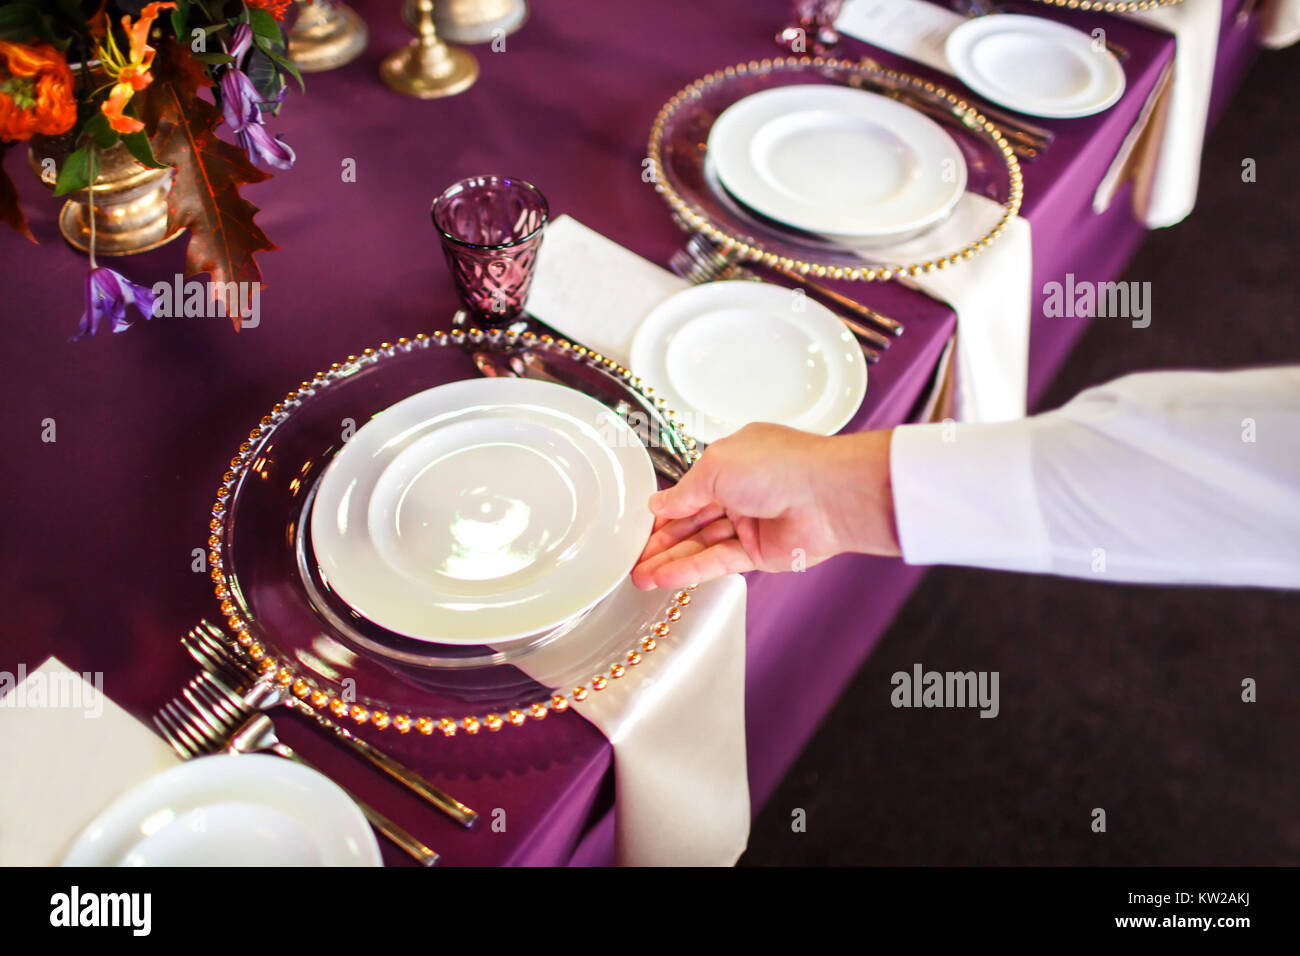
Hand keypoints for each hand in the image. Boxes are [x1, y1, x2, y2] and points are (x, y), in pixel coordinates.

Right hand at [631, 423, 900, 589]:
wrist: (828, 496)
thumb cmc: (783, 466)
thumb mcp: (715, 466)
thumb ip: (684, 492)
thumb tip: (660, 503)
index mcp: (734, 461)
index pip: (690, 490)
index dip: (664, 510)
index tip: (639, 527)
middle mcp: (743, 492)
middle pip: (693, 521)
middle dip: (661, 541)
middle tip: (634, 558)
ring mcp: (752, 524)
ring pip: (702, 545)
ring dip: (670, 560)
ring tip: (640, 577)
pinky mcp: (761, 553)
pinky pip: (718, 562)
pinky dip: (691, 570)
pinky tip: (666, 578)